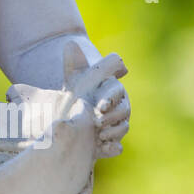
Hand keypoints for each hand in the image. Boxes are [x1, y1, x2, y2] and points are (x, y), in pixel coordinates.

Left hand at [63, 44, 129, 158]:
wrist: (72, 107)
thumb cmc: (76, 86)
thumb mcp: (72, 74)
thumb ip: (72, 60)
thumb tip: (71, 44)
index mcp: (110, 89)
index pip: (115, 92)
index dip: (109, 98)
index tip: (100, 105)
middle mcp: (117, 106)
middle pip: (122, 111)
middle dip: (111, 116)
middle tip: (96, 121)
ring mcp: (115, 123)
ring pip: (122, 128)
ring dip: (114, 132)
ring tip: (100, 136)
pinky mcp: (110, 139)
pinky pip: (117, 146)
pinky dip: (113, 148)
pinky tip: (106, 149)